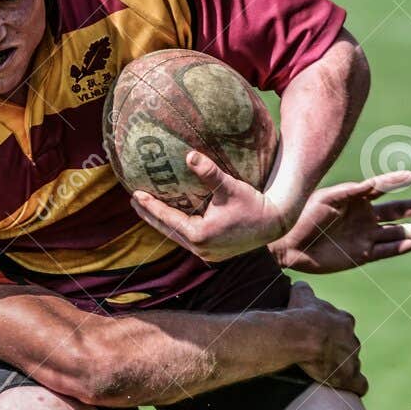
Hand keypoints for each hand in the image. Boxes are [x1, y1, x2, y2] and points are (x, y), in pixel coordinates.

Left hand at [129, 151, 295, 261]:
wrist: (276, 224)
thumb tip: (189, 155)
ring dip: (162, 223)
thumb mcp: (230, 187)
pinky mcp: (213, 254)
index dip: (150, 206)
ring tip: (146, 209)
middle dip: (150, 215)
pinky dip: (177, 229)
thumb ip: (209, 172)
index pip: (168, 219)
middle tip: (135, 201)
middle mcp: (200, 249)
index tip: (136, 195)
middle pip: (168, 230)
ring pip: (177, 237)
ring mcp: (206, 254)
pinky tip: (170, 219)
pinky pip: (188, 241)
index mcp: (200, 235)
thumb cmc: (254, 203)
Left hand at [270, 170, 410, 273]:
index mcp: (355, 199)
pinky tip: (410, 243)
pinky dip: (398, 248)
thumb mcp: (326, 199)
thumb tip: (375, 183)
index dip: (396, 181)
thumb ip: (351, 191)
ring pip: (394, 233)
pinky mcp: (361, 255)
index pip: (381, 188)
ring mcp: (364, 236)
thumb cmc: (302, 217)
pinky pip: (385, 251)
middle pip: (395, 211)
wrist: (286, 245)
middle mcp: (363, 217)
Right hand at [286, 281, 365, 395]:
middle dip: (336, 352)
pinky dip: (355, 387)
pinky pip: (359, 384)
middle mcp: (352, 339)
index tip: (317, 337)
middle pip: (348, 347)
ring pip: (351, 365)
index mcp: (343, 321)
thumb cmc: (299, 316)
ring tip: (326, 375)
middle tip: (318, 356)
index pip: (342, 326)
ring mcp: (352, 359)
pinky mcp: (349, 376)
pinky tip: (349, 388)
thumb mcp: (301, 296)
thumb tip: (300, 284)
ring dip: (342, 369)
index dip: (329, 332)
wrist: (300, 335)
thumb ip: (304, 290)